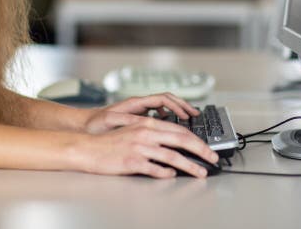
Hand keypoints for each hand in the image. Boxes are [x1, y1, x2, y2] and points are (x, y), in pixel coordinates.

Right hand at [73, 115, 219, 178]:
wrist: (87, 148)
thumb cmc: (109, 142)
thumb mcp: (134, 131)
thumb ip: (154, 135)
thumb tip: (173, 144)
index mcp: (148, 124)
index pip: (179, 130)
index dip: (197, 139)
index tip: (208, 148)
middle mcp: (146, 133)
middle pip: (181, 140)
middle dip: (201, 150)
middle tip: (213, 158)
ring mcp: (139, 148)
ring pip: (172, 156)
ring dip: (190, 165)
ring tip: (201, 172)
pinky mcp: (132, 162)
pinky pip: (154, 168)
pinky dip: (166, 172)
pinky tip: (172, 175)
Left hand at [83, 93, 199, 134]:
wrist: (82, 125)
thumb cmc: (94, 124)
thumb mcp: (114, 121)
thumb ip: (133, 119)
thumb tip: (152, 119)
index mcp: (135, 103)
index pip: (163, 98)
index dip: (178, 105)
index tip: (187, 115)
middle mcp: (138, 104)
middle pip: (167, 99)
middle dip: (183, 106)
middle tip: (195, 115)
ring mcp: (138, 110)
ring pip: (163, 106)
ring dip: (177, 111)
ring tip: (189, 119)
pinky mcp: (136, 117)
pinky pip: (157, 113)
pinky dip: (168, 117)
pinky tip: (171, 126)